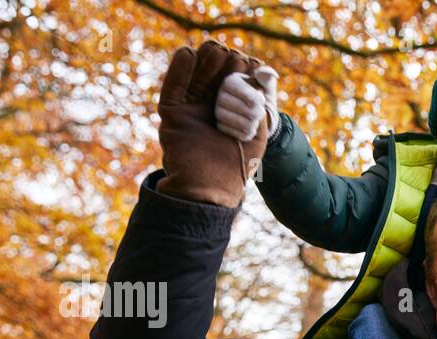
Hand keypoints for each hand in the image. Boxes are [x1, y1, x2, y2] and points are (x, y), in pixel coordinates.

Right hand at [156, 40, 268, 207]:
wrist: (208, 190)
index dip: (242, 70)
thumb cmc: (237, 166)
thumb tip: (263, 72)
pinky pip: (173, 87)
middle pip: (215, 75)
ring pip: (196, 76)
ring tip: (216, 50)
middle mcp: (210, 109)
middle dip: (226, 64)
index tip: (253, 65)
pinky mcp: (173, 114)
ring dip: (206, 60)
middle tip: (235, 59)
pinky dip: (179, 68)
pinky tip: (188, 53)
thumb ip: (260, 105)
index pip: (235, 82)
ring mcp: (191, 110)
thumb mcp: (258, 133)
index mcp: (232, 113)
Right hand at [217, 65, 278, 141]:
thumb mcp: (268, 87)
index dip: (249, 95)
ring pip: (234, 120)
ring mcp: (218, 111)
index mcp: (231, 81)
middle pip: (236, 105)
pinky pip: (233, 133)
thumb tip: (266, 72)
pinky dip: (246, 134)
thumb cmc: (263, 99)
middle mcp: (221, 95)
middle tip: (261, 113)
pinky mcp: (220, 126)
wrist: (262, 119)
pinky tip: (251, 130)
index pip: (233, 86)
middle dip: (255, 112)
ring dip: (251, 124)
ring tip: (256, 122)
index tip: (262, 101)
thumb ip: (268, 78)